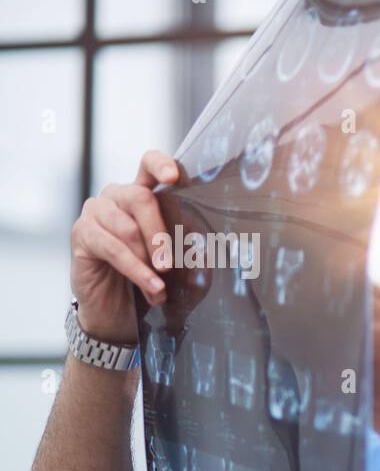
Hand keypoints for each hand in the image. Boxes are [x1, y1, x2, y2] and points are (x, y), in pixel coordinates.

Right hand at [69, 150, 179, 343]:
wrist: (115, 306)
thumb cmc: (150, 275)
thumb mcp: (174, 259)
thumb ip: (186, 245)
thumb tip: (206, 247)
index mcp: (142, 193)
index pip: (148, 164)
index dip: (161, 165)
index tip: (174, 178)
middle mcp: (116, 196)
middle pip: (141, 198)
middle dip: (160, 233)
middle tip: (170, 264)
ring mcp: (96, 212)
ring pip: (128, 228)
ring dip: (148, 261)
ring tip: (161, 287)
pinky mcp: (82, 234)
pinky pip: (113, 249)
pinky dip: (137, 270)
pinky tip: (152, 287)